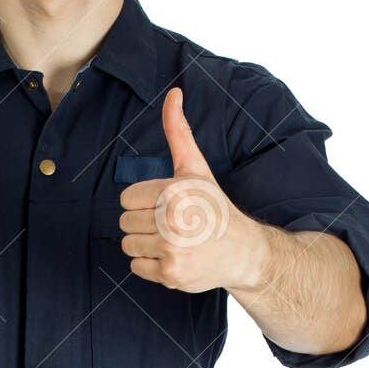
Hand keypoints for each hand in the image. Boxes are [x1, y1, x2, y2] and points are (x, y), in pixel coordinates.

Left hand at [119, 88, 268, 294]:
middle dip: (144, 223)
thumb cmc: (214, 207)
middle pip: (125, 222)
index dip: (143, 202)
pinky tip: (173, 257)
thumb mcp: (195, 168)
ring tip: (172, 240)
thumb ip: (178, 132)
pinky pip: (136, 267)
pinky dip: (150, 265)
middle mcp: (172, 221)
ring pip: (128, 245)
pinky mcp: (170, 274)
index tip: (167, 205)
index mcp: (175, 191)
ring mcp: (172, 250)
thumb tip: (173, 93)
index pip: (127, 198)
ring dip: (145, 244)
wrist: (244, 252)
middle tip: (172, 225)